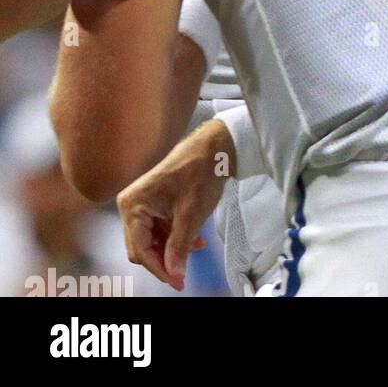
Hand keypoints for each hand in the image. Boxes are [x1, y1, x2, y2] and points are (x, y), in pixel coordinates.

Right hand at [117, 118, 231, 290]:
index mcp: (133, 205)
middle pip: (142, 246)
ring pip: (151, 240)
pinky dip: (174, 237)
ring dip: (172, 248)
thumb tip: (175, 276)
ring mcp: (141, 203)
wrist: (214, 147)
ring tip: (196, 247)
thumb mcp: (191, 216)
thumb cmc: (200, 174)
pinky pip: (158, 229)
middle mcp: (131, 204)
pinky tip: (195, 240)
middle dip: (165, 259)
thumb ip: (179, 248)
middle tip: (185, 273)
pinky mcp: (152, 202)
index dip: (159, 269)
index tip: (178, 283)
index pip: (140, 250)